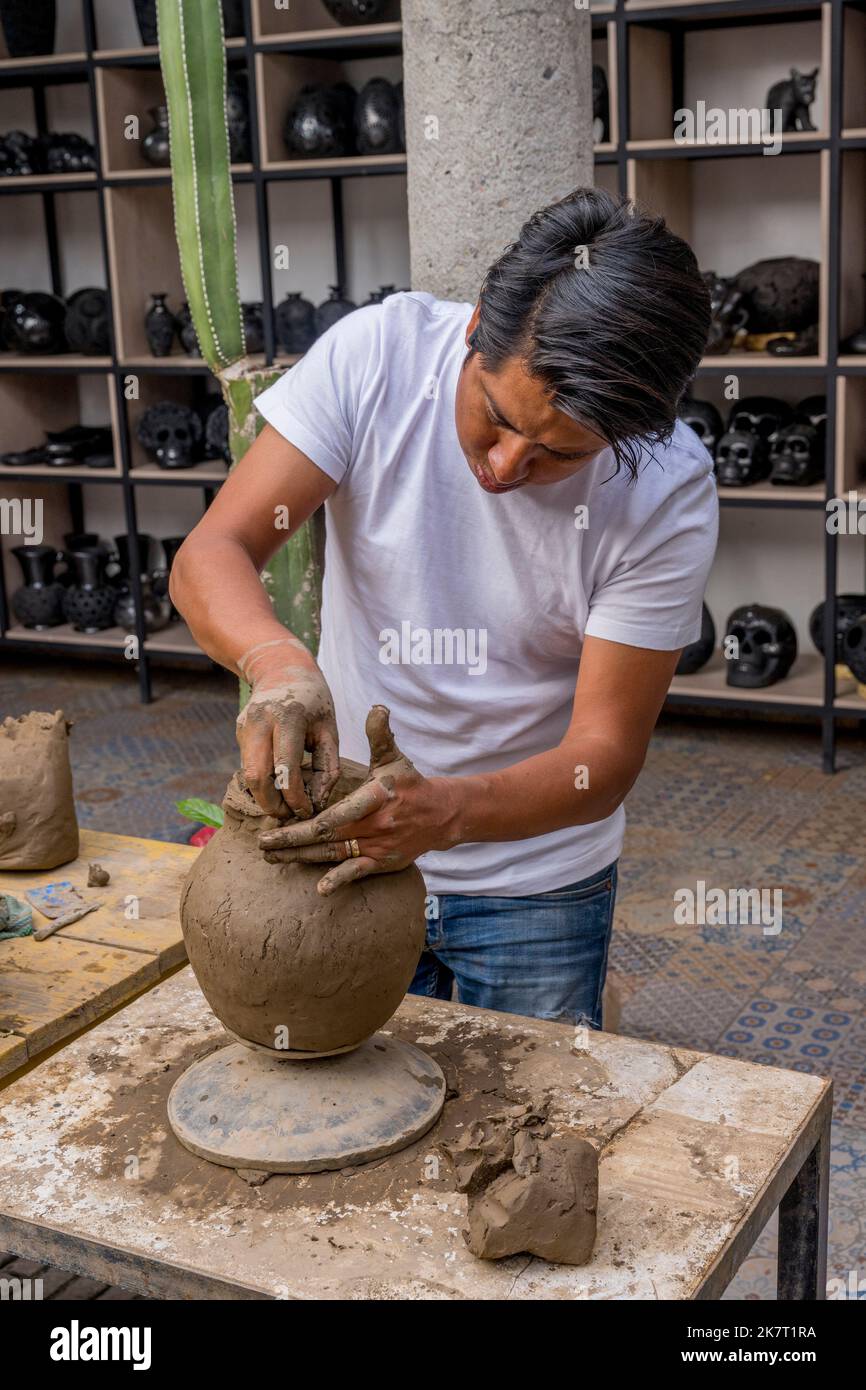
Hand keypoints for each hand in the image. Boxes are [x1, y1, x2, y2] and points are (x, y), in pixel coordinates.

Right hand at [235, 636, 339, 818]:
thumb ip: (327, 767)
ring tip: (285, 806)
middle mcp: (260, 722)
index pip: (284, 769)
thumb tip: (317, 803)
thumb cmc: (314, 701)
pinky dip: (261, 781)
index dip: (294, 797)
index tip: (306, 812)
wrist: (281, 668)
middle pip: (255, 776)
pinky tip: (277, 785)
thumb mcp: (330, 729)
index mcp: (288, 718)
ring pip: (247, 774)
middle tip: (288, 817)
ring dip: (264, 796)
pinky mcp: (239, 732)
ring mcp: (245, 726)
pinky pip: (248, 764)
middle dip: (270, 804)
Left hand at [257, 705, 459, 895]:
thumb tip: (377, 708)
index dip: (309, 820)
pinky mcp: (382, 862)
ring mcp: (379, 846)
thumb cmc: (409, 784)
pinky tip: (320, 889)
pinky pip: (357, 872)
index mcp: (376, 797)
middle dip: (292, 840)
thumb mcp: (395, 757)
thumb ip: (380, 735)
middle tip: (262, 843)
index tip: (281, 819)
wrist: (440, 816)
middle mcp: (376, 825)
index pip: (339, 812)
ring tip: (272, 858)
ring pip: (334, 855)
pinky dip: (339, 880)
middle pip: (327, 836)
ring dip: (302, 857)